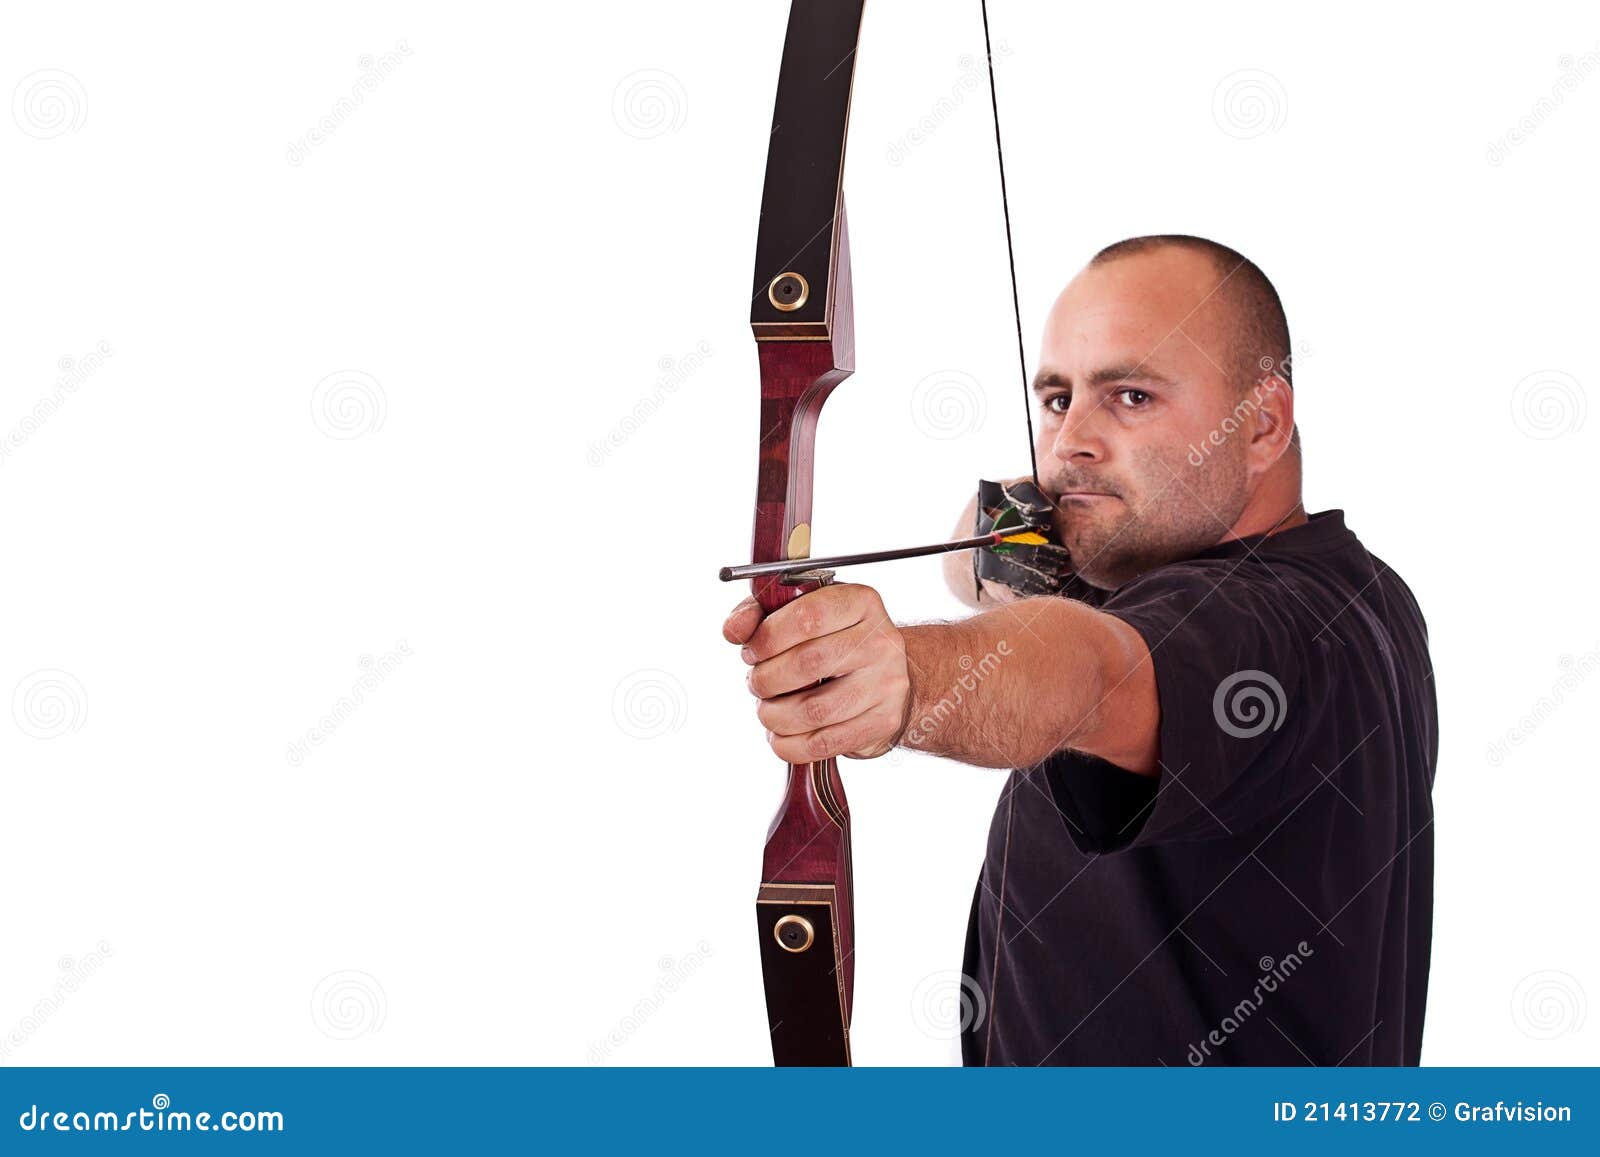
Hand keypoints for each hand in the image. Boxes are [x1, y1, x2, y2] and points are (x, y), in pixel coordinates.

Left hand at [722, 584, 911, 762]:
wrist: (887, 677)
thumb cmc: (835, 642)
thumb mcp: (802, 614)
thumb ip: (760, 614)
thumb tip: (733, 630)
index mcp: (860, 603)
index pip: (808, 616)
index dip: (768, 637)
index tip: (752, 652)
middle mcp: (880, 641)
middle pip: (807, 664)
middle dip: (766, 679)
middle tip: (757, 683)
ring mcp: (886, 684)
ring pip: (814, 710)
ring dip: (774, 715)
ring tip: (768, 710)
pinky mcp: (883, 721)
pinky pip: (825, 743)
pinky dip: (790, 745)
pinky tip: (782, 734)